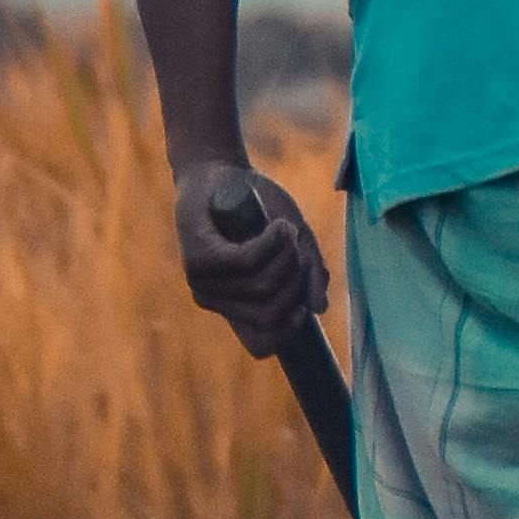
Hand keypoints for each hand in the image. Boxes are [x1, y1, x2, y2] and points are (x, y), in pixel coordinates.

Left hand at [171, 158, 328, 360]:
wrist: (220, 171)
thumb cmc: (257, 209)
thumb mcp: (293, 241)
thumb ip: (308, 272)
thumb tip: (319, 308)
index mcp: (237, 307)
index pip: (260, 346)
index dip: (288, 333)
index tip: (304, 308)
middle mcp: (217, 302)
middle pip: (272, 314)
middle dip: (298, 283)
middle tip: (299, 250)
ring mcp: (204, 283)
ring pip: (264, 286)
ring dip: (289, 255)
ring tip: (287, 228)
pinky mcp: (199, 259)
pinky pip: (248, 261)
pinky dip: (274, 242)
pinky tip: (280, 225)